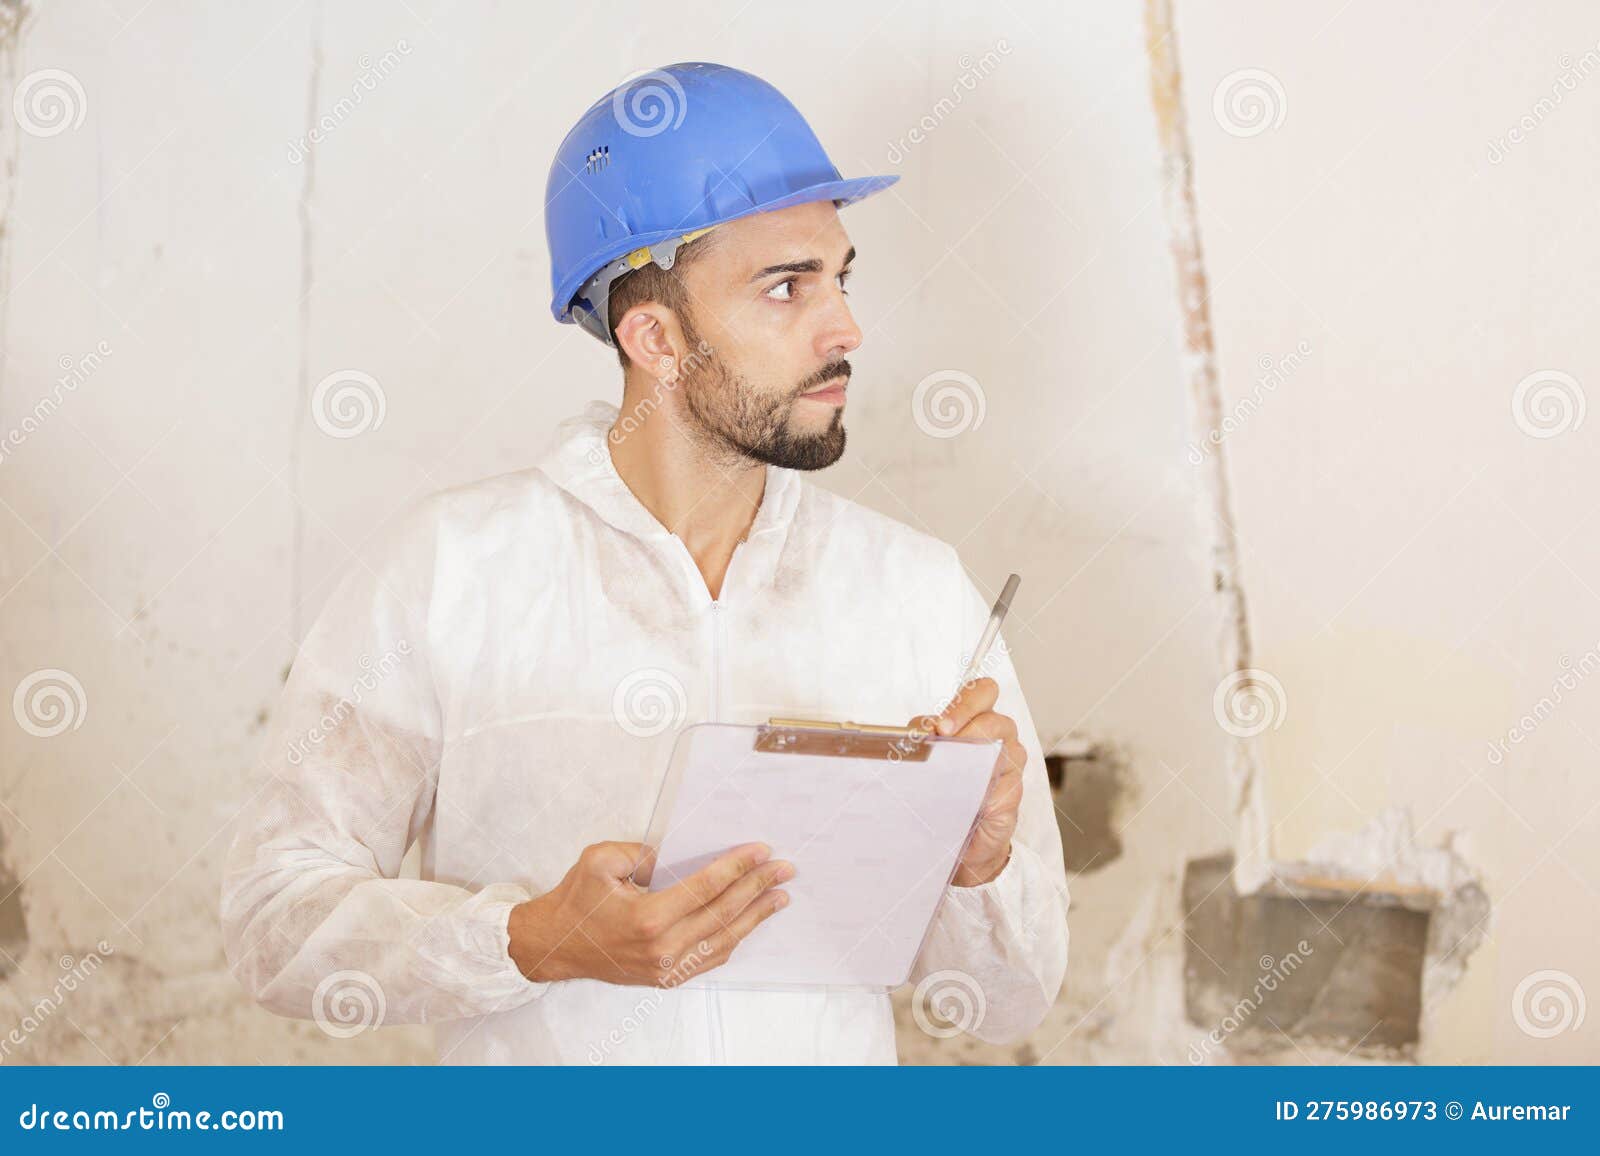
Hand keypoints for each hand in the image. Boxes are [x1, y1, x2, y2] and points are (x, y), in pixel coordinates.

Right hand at [507, 841, 793, 986]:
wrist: (556, 945)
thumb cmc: (577, 900)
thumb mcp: (600, 860)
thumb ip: (639, 851)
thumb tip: (672, 856)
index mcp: (648, 918)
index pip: (706, 888)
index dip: (738, 868)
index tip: (762, 852)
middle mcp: (662, 948)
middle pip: (723, 914)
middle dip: (758, 889)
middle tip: (784, 870)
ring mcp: (666, 968)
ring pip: (724, 941)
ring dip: (755, 917)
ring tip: (780, 897)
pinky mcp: (666, 978)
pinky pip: (710, 958)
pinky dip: (734, 938)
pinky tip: (750, 921)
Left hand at [910, 677, 1023, 886]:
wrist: (959, 837)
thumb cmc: (945, 790)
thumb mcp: (929, 758)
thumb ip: (925, 739)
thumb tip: (918, 732)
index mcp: (980, 719)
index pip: (983, 692)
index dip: (964, 703)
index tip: (940, 726)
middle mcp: (1001, 738)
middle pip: (995, 719)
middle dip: (966, 724)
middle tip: (943, 736)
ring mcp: (1012, 765)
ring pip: (1002, 751)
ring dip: (972, 761)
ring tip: (948, 774)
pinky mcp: (1014, 794)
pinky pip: (1002, 788)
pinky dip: (981, 794)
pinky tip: (966, 802)